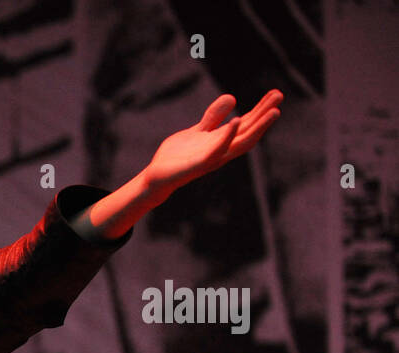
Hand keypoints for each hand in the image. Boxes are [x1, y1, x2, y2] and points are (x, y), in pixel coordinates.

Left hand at [141, 90, 282, 195]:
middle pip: (249, 131)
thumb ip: (213, 117)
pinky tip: (237, 121)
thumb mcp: (198, 131)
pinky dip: (228, 136)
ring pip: (241, 142)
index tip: (276, 93)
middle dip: (265, 115)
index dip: (261, 109)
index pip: (246, 124)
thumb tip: (232, 97)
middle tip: (280, 95)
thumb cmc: (177, 156)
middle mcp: (222, 150)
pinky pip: (218, 149)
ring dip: (258, 127)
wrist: (157, 176)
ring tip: (273, 111)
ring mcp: (213, 158)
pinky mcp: (200, 164)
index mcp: (222, 141)